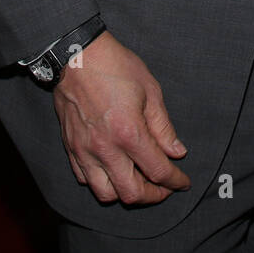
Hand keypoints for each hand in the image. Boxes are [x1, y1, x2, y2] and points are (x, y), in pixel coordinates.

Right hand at [52, 31, 189, 205]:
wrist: (76, 56)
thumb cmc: (115, 66)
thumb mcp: (150, 90)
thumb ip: (163, 127)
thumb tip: (176, 152)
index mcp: (129, 133)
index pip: (158, 171)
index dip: (175, 181)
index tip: (182, 182)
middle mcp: (105, 148)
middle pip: (132, 193)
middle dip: (153, 196)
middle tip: (163, 187)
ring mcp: (84, 150)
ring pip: (105, 194)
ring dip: (125, 193)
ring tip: (137, 182)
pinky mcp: (71, 147)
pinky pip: (84, 179)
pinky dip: (101, 182)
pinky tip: (112, 170)